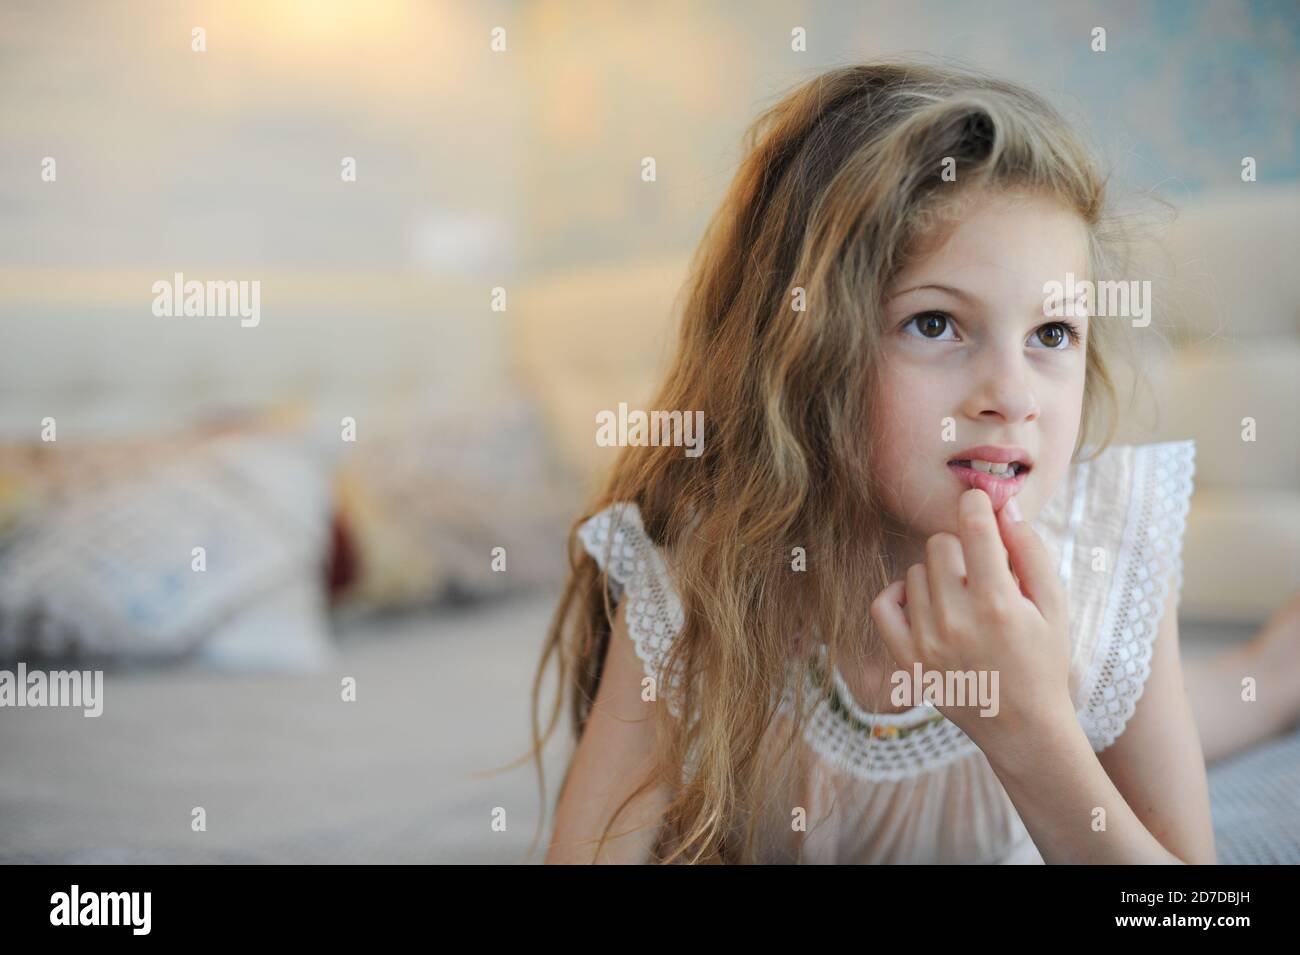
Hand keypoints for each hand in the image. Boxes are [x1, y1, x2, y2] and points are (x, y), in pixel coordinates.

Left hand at [869, 488, 1072, 753]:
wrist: (1022, 728)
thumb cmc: (1043, 661)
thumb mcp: (1054, 605)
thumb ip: (1031, 551)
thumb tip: (1005, 506)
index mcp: (998, 604)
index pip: (973, 528)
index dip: (975, 504)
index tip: (978, 502)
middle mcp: (956, 621)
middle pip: (939, 545)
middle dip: (962, 550)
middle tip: (981, 575)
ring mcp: (926, 642)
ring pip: (914, 571)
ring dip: (937, 577)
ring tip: (962, 601)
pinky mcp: (906, 659)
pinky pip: (883, 603)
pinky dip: (900, 595)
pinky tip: (924, 603)